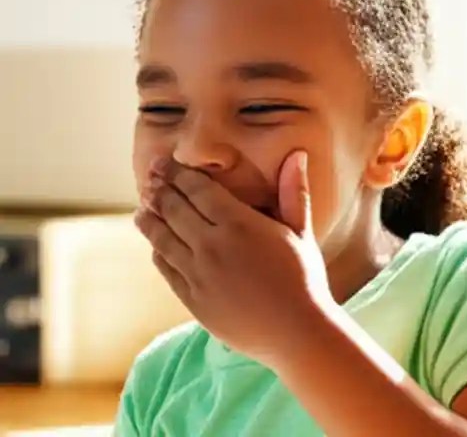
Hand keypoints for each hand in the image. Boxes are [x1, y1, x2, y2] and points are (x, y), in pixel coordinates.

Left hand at [134, 151, 334, 366]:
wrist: (295, 332)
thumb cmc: (304, 279)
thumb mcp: (301, 232)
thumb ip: (293, 192)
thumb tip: (297, 155)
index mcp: (239, 224)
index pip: (197, 190)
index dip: (178, 174)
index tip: (166, 162)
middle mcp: (212, 246)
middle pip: (173, 209)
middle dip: (159, 189)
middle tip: (150, 176)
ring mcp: (197, 274)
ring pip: (161, 238)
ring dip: (148, 218)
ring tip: (142, 208)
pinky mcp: (191, 299)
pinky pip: (165, 268)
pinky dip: (157, 251)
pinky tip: (156, 244)